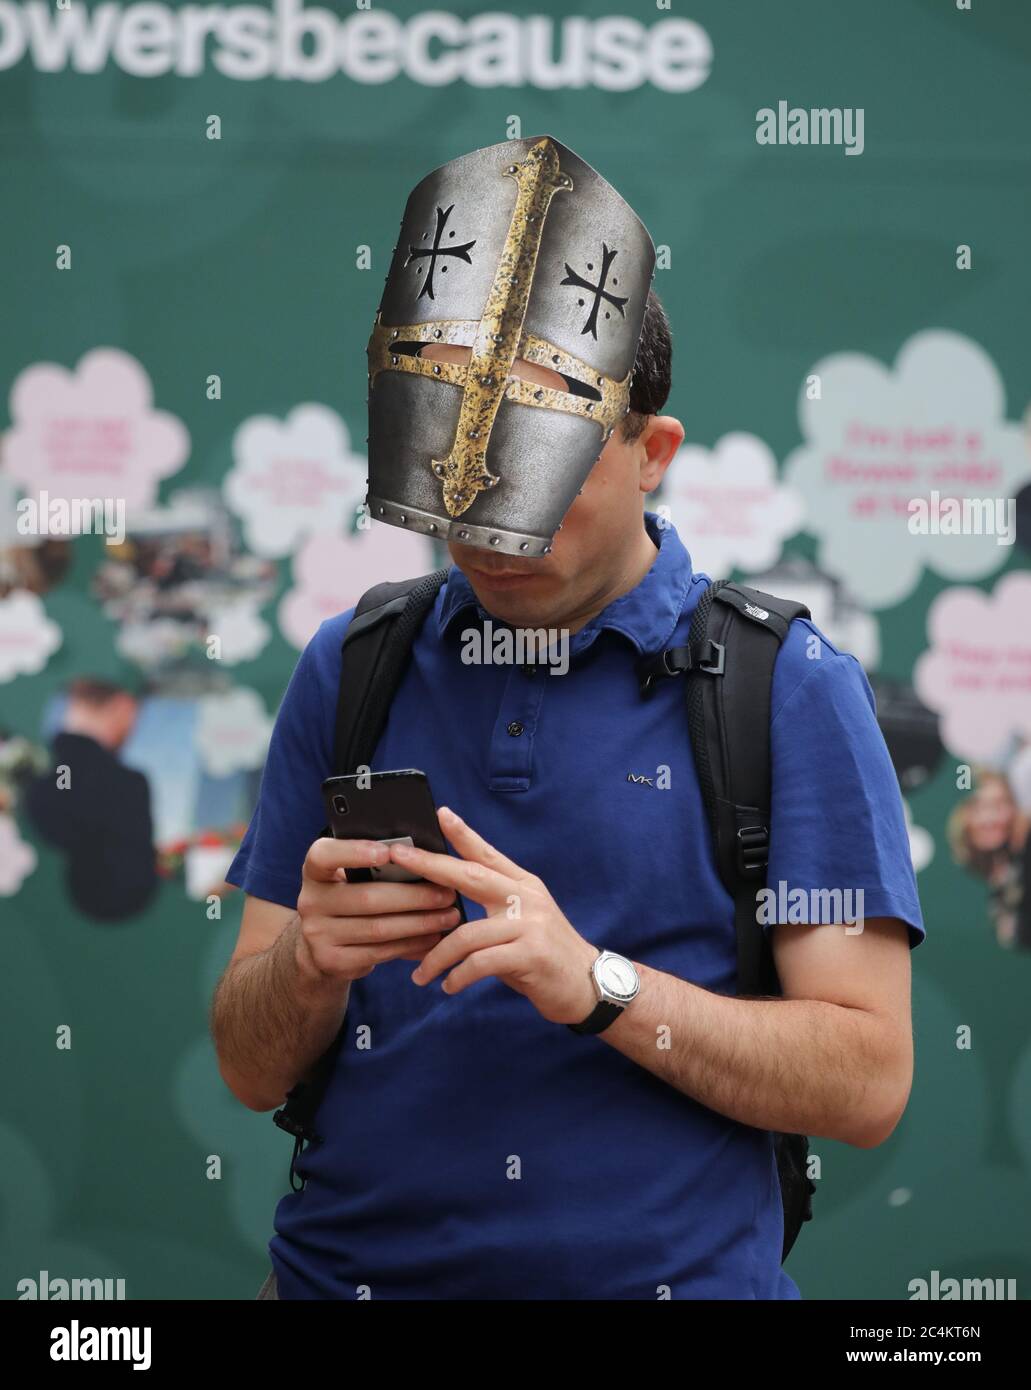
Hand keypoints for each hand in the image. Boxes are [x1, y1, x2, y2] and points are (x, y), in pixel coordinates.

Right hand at [295, 836, 460, 983]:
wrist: (323, 944)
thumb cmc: (351, 896)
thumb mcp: (351, 878)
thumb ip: (376, 866)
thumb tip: (425, 858)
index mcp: (315, 871)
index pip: (324, 856)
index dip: (354, 852)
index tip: (388, 852)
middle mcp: (310, 901)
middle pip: (366, 897)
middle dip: (413, 896)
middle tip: (447, 893)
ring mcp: (317, 934)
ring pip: (378, 928)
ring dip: (419, 923)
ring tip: (448, 917)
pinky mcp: (332, 961)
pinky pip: (379, 952)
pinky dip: (411, 945)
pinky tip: (433, 938)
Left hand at [394, 807, 599, 1025]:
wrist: (588, 984)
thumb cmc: (546, 954)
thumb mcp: (524, 920)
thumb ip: (495, 906)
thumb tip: (448, 897)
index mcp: (524, 885)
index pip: (487, 854)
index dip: (463, 833)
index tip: (439, 813)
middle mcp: (527, 898)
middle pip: (471, 875)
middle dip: (430, 865)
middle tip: (398, 858)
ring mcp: (529, 926)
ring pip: (467, 932)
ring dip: (437, 956)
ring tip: (421, 974)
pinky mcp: (530, 955)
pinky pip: (480, 962)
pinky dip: (458, 976)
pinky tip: (448, 986)